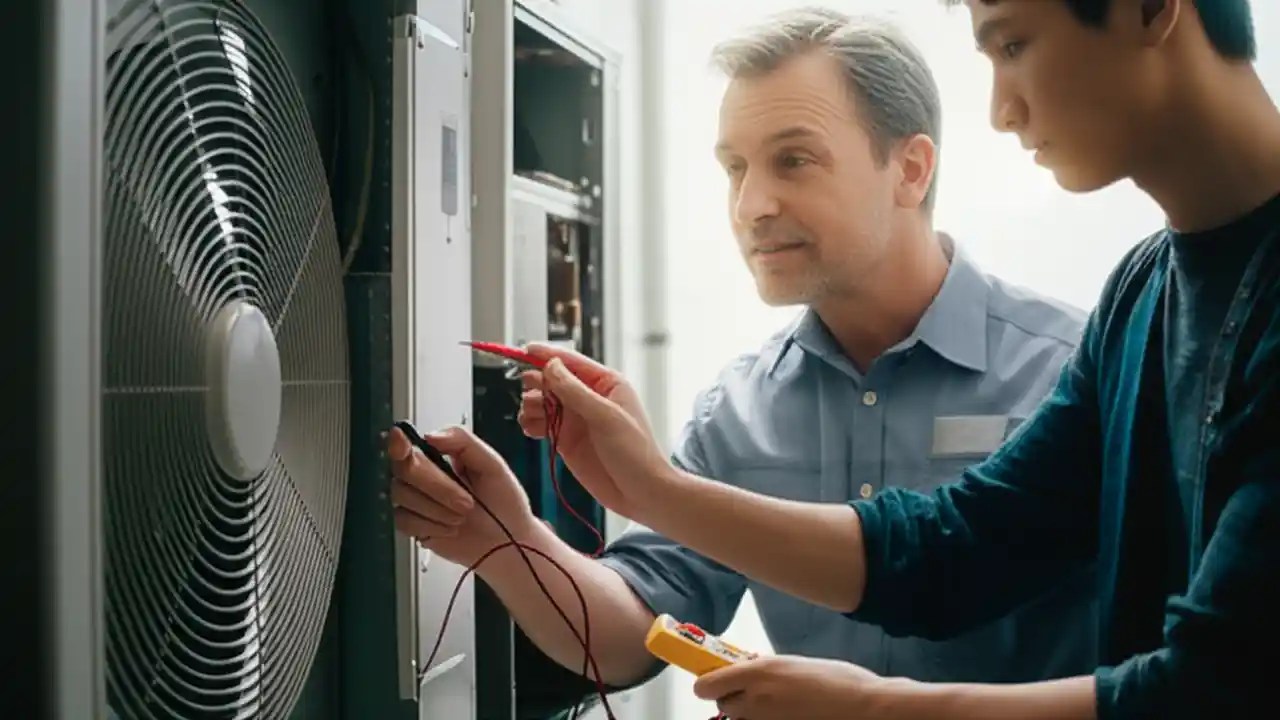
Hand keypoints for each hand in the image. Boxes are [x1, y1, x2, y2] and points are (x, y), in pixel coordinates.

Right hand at [387, 425, 537, 568]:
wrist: (507, 544)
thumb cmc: (504, 504)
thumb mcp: (493, 465)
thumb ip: (463, 442)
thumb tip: (430, 435)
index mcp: (439, 457)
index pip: (407, 444)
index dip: (399, 444)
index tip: (402, 446)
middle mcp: (422, 477)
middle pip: (405, 470)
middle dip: (439, 487)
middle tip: (467, 502)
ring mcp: (415, 501)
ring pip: (403, 496)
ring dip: (438, 509)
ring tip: (461, 516)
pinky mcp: (413, 525)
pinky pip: (404, 521)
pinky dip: (432, 526)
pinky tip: (450, 528)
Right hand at [518, 344, 672, 519]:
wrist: (641, 493)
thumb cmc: (634, 452)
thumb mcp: (605, 417)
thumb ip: (575, 391)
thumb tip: (550, 366)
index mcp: (606, 384)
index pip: (571, 362)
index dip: (547, 355)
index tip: (524, 350)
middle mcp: (588, 398)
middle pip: (553, 380)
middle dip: (537, 382)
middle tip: (528, 390)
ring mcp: (576, 419)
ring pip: (543, 401)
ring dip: (531, 405)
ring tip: (530, 416)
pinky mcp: (566, 439)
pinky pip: (541, 424)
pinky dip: (530, 424)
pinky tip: (530, 429)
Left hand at [693, 655, 887, 719]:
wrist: (864, 708)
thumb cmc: (837, 680)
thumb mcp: (793, 664)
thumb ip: (764, 669)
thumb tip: (747, 671)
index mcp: (757, 672)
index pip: (706, 685)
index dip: (710, 683)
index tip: (720, 680)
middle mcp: (755, 699)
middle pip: (722, 705)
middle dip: (734, 700)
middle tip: (755, 695)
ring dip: (749, 715)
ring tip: (777, 708)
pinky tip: (789, 716)